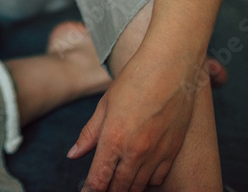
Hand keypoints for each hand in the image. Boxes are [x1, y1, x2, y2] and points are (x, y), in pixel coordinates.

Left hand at [69, 47, 206, 190]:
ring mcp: (157, 154)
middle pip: (120, 187)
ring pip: (140, 186)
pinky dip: (148, 182)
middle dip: (109, 191)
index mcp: (114, 139)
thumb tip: (74, 154)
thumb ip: (89, 134)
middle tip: (101, 189)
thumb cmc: (134, 81)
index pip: (100, 179)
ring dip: (127, 188)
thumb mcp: (104, 105)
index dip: (92, 190)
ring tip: (118, 185)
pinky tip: (140, 175)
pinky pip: (159, 178)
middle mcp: (136, 152)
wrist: (170, 68)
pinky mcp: (173, 151)